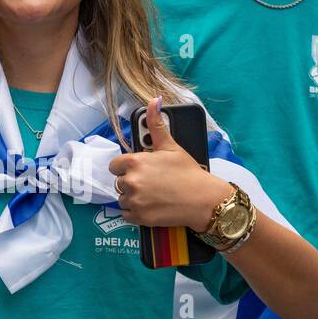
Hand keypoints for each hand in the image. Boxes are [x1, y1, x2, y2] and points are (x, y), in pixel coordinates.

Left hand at [108, 97, 227, 229]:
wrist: (202, 199)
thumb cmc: (188, 172)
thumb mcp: (171, 146)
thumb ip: (156, 125)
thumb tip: (154, 101)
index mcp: (135, 162)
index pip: (115, 165)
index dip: (126, 167)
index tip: (138, 170)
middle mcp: (131, 181)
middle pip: (120, 182)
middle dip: (132, 182)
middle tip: (152, 183)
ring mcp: (134, 201)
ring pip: (123, 199)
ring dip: (133, 198)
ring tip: (153, 195)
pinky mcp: (139, 217)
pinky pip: (127, 215)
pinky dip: (136, 213)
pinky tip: (151, 207)